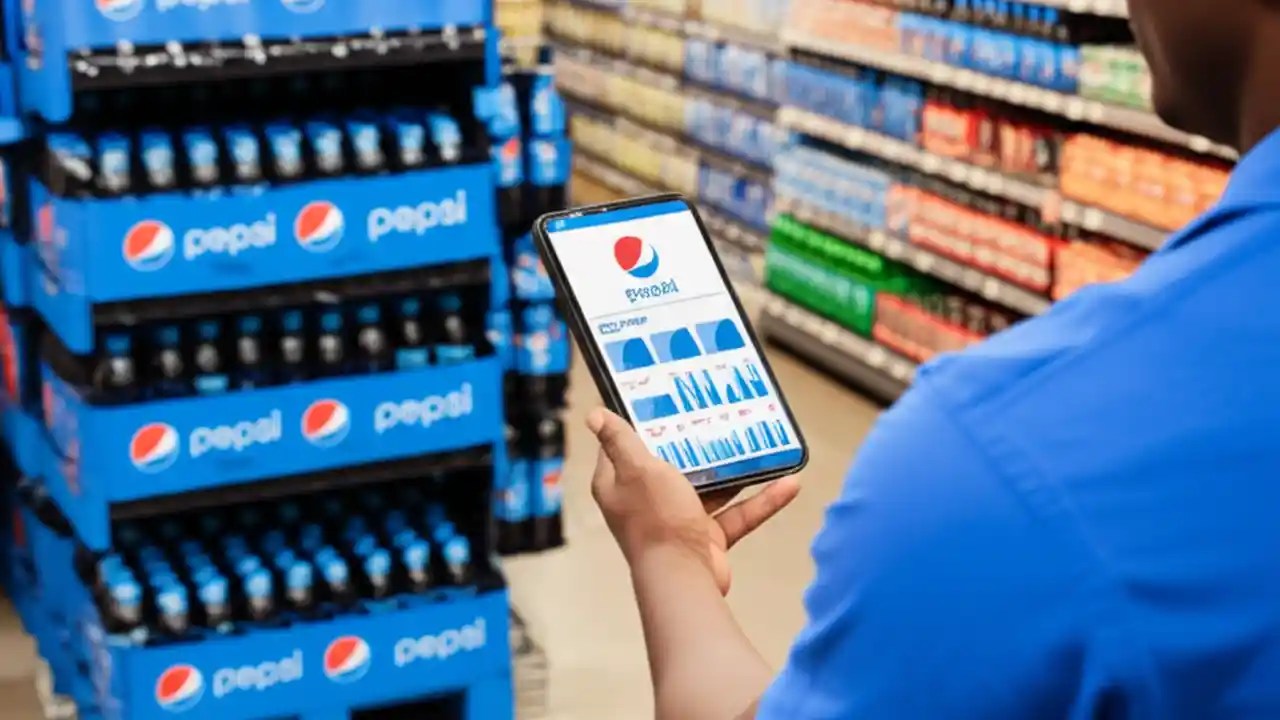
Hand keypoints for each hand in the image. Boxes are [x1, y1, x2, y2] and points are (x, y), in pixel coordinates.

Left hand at [587, 408, 800, 594]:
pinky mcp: (708, 538)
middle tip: (717, 413)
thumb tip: (593, 414)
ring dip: (736, 469)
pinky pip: (738, 513)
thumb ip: (619, 440)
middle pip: (671, 464)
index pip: (623, 446)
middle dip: (695, 443)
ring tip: (760, 443)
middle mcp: (646, 501)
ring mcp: (679, 520)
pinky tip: (790, 483)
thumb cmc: (656, 520)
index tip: (662, 399)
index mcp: (620, 484)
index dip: (639, 423)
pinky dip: (762, 500)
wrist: (684, 578)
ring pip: (710, 487)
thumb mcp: (636, 468)